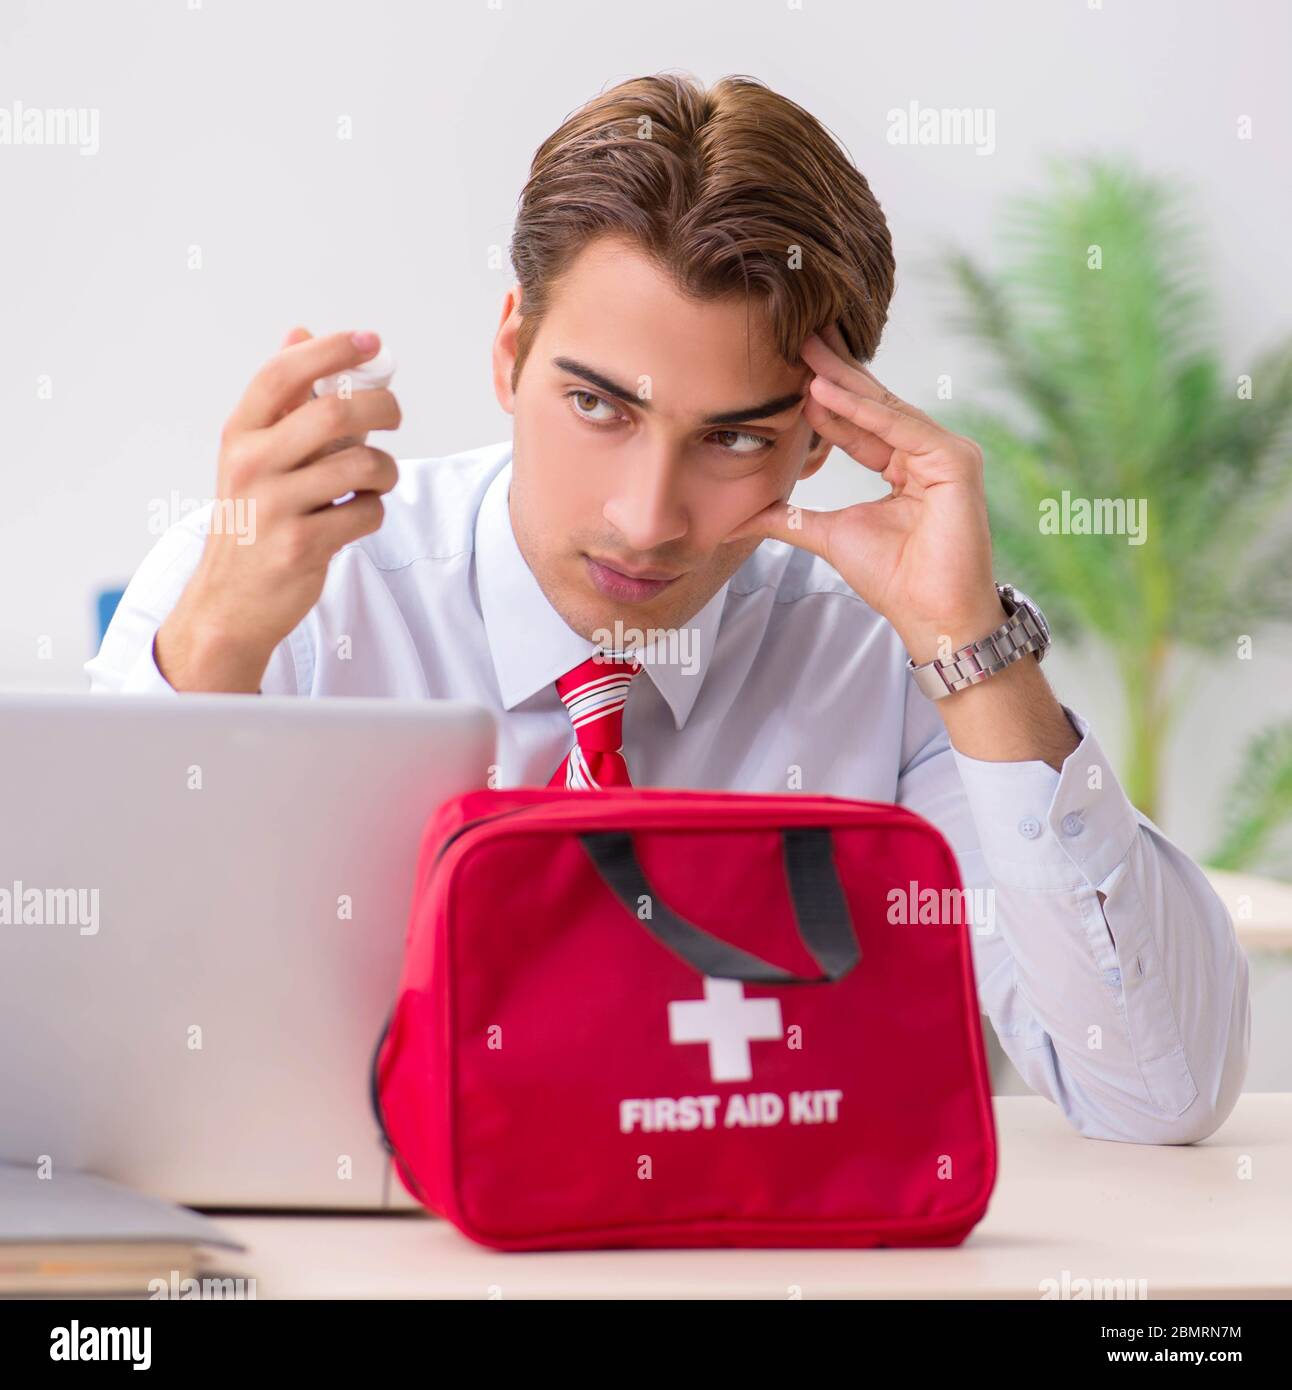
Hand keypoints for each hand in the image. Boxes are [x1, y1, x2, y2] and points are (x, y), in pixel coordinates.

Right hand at [155, 328, 401, 691]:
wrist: (230, 602)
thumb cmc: (254, 520)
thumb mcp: (255, 457)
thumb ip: (285, 402)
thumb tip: (299, 333)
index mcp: (240, 435)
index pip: (282, 373)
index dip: (330, 350)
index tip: (369, 340)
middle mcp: (251, 465)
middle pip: (335, 413)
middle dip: (382, 408)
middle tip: (395, 416)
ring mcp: (275, 507)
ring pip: (362, 465)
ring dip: (385, 471)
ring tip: (375, 480)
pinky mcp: (302, 546)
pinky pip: (366, 513)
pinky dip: (373, 512)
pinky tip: (354, 519)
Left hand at [729, 323, 1004, 663]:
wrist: (930, 615)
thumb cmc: (893, 579)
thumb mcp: (829, 536)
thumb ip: (789, 520)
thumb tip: (741, 519)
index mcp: (904, 465)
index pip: (859, 421)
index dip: (822, 396)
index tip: (785, 368)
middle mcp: (928, 452)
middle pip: (874, 404)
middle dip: (834, 370)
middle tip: (797, 334)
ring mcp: (946, 454)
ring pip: (885, 410)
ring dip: (842, 381)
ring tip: (804, 352)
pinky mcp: (956, 462)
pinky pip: (901, 428)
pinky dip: (863, 411)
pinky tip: (826, 391)